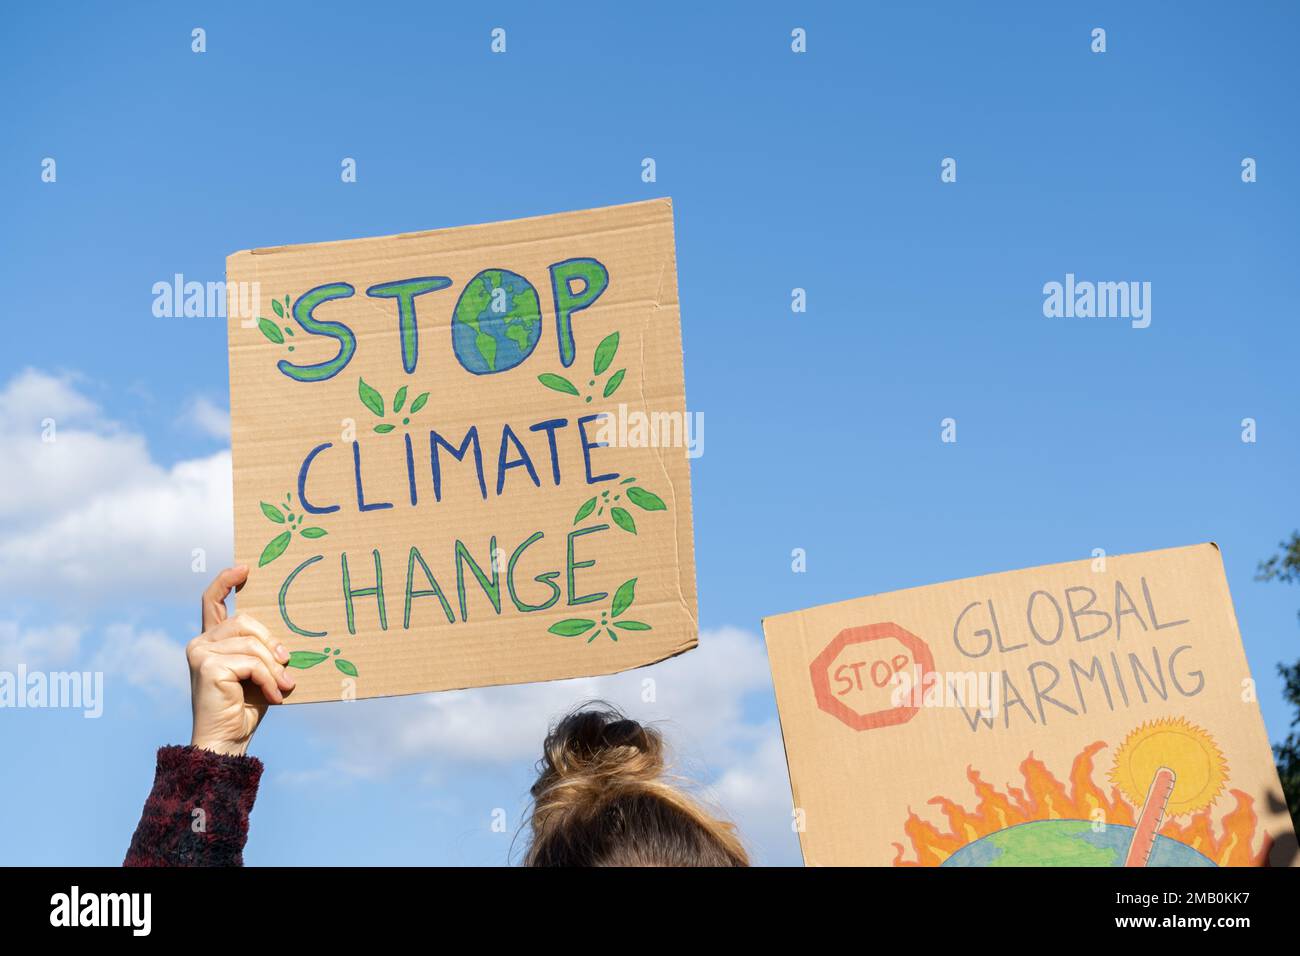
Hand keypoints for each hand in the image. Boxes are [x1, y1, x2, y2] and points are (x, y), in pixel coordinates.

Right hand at [188, 566, 295, 755]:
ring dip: (274, 668)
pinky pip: (252, 662)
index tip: (246, 568)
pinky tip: (275, 696)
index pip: (212, 600)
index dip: (227, 580)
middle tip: (288, 664)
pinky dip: (269, 679)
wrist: (227, 741)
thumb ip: (263, 650)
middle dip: (271, 643)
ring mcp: (200, 652)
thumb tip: (287, 642)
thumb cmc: (246, 707)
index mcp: (212, 641)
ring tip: (284, 687)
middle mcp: (200, 642)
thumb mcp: (259, 672)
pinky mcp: (207, 665)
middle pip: (245, 621)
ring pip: (252, 644)